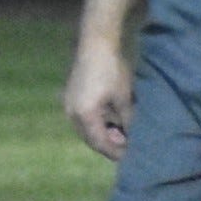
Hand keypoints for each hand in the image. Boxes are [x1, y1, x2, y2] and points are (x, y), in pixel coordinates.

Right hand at [63, 43, 134, 160]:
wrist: (96, 42)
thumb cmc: (112, 69)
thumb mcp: (123, 98)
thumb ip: (127, 121)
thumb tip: (132, 137)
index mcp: (84, 116)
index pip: (100, 143)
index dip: (115, 152)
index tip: (129, 158)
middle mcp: (71, 113)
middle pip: (90, 139)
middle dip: (108, 145)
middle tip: (127, 146)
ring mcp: (68, 104)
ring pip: (86, 129)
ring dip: (102, 133)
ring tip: (121, 132)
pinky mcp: (70, 96)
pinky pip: (83, 118)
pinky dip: (96, 123)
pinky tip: (111, 118)